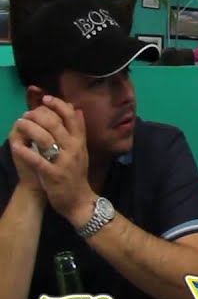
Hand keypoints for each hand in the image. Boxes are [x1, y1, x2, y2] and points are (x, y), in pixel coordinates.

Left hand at [13, 95, 92, 224]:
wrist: (78, 200)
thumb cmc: (76, 173)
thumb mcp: (81, 150)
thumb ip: (78, 130)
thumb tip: (77, 109)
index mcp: (80, 142)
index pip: (72, 117)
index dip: (58, 104)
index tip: (45, 98)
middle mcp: (74, 149)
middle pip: (56, 124)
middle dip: (39, 114)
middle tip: (27, 113)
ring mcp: (63, 162)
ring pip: (45, 139)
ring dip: (29, 128)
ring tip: (19, 123)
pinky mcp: (53, 174)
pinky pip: (37, 160)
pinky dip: (25, 152)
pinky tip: (15, 146)